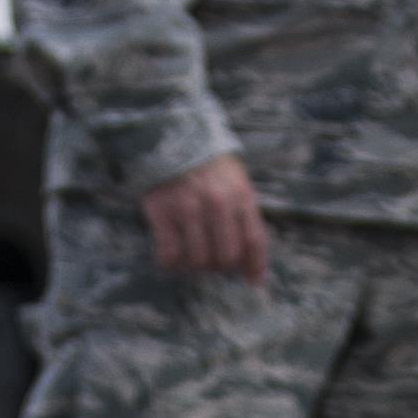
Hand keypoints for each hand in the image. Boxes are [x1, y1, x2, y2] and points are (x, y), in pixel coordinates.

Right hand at [140, 152, 268, 284]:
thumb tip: (248, 259)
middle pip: (227, 256)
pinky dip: (171, 263)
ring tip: (190, 259)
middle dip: (221, 268)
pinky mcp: (162, 211)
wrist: (170, 135)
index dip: (255, 266)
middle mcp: (218, 203)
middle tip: (212, 264)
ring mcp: (189, 208)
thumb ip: (243, 212)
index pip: (254, 240)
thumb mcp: (235, 180)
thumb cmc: (206, 163)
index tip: (253, 282)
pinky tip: (171, 258)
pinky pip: (170, 253)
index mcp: (240, 195)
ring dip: (196, 267)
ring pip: (199, 259)